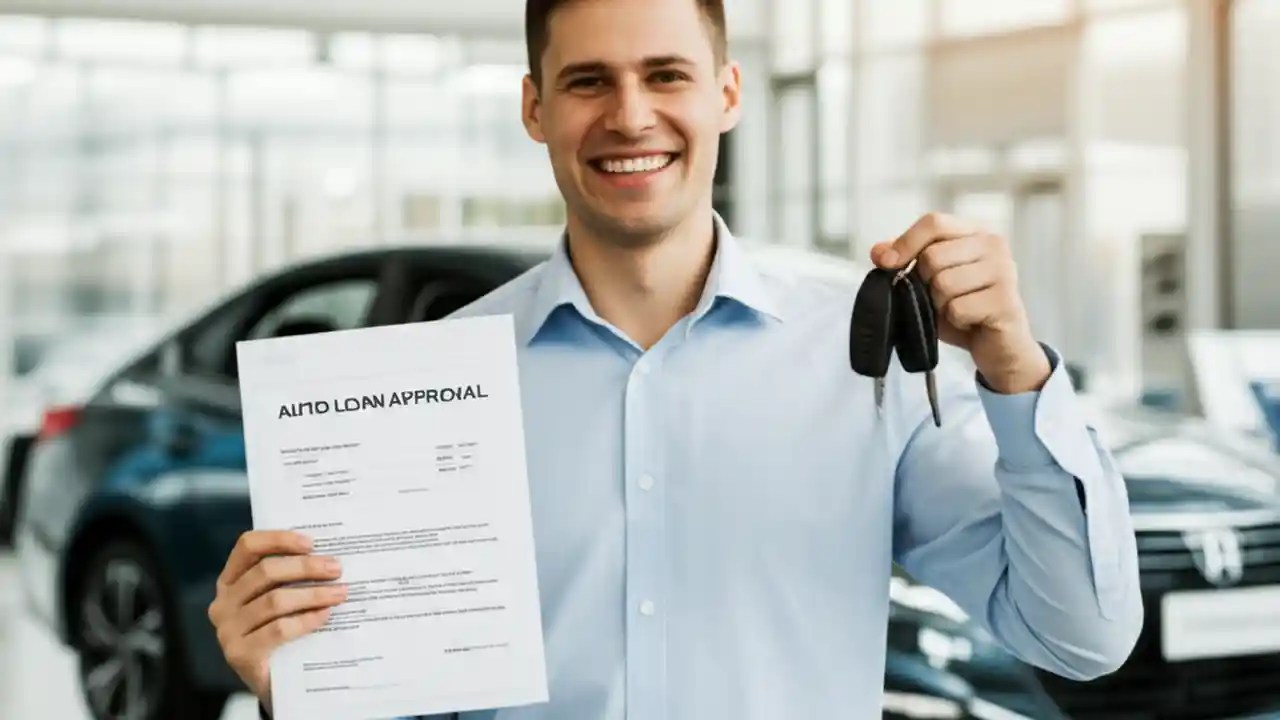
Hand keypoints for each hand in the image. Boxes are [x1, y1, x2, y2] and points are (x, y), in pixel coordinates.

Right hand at [207, 530, 346, 714]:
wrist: (279, 685)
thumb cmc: (284, 633)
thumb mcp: (283, 601)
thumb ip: (292, 579)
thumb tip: (330, 555)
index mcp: (230, 581)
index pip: (247, 546)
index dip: (279, 539)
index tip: (311, 543)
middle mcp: (223, 603)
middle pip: (265, 572)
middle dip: (306, 567)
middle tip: (336, 569)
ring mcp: (227, 630)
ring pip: (275, 600)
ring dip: (313, 594)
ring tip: (340, 593)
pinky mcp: (239, 654)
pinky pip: (278, 629)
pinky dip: (306, 620)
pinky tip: (325, 615)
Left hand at [871, 212, 1050, 393]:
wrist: (999, 347)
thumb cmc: (964, 309)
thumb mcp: (929, 283)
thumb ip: (905, 262)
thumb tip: (878, 252)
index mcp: (974, 233)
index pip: (934, 223)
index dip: (905, 242)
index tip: (886, 263)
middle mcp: (994, 245)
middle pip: (933, 256)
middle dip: (926, 284)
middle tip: (942, 298)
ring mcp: (1004, 271)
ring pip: (943, 284)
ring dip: (940, 305)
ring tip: (958, 309)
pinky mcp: (1005, 301)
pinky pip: (958, 309)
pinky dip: (956, 321)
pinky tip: (971, 322)